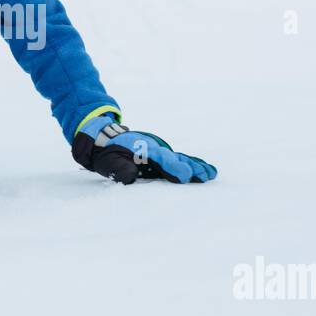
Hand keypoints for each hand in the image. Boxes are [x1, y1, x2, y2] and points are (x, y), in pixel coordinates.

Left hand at [72, 115, 215, 184]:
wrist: (104, 139)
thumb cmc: (106, 154)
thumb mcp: (107, 162)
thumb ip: (119, 168)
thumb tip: (131, 176)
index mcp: (142, 148)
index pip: (160, 159)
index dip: (173, 167)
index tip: (185, 177)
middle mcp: (154, 148)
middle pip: (175, 158)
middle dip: (190, 167)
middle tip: (205, 176)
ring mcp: (159, 151)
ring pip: (180, 158)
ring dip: (195, 166)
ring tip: (211, 174)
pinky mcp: (161, 157)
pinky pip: (178, 160)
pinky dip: (191, 165)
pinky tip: (204, 171)